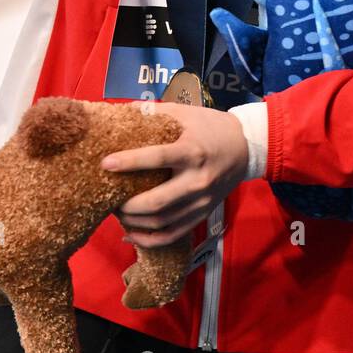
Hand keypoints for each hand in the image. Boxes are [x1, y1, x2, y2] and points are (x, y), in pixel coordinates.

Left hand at [100, 101, 248, 245]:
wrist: (246, 147)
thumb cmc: (211, 127)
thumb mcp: (186, 113)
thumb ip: (154, 113)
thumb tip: (121, 111)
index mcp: (192, 151)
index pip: (156, 159)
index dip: (128, 162)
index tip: (105, 164)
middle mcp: (197, 180)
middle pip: (156, 201)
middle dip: (127, 204)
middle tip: (108, 196)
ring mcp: (201, 201)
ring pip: (162, 222)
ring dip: (134, 222)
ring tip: (117, 213)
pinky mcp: (203, 214)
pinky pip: (173, 235)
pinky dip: (150, 240)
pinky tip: (131, 235)